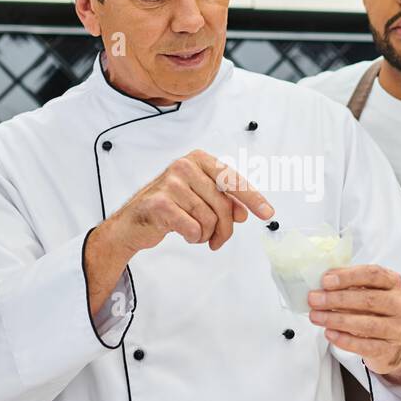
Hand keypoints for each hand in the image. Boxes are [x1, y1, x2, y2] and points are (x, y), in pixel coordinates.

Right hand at [102, 149, 273, 256]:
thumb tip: (243, 213)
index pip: (232, 179)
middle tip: (219, 241)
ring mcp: (171, 183)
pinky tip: (185, 234)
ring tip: (196, 234)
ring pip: (209, 219)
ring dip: (206, 234)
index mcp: (198, 159)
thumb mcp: (199, 199)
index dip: (252, 198)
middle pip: (223, 205)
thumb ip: (223, 201)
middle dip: (225, 228)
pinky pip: (193, 228)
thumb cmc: (169, 207)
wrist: (133, 222)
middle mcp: (184, 165)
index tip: (267, 213)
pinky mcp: (160, 203)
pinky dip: (193, 237)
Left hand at [307, 264, 400, 375]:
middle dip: (337, 299)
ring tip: (316, 316)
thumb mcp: (367, 291)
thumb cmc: (375, 312)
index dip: (348, 276)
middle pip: (368, 300)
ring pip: (366, 324)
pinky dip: (344, 340)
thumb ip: (348, 284)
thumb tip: (323, 280)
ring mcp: (397, 328)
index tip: (326, 281)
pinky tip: (329, 333)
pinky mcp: (389, 349)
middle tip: (314, 299)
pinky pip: (365, 345)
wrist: (392, 343)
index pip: (372, 274)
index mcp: (393, 283)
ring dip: (336, 319)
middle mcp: (399, 304)